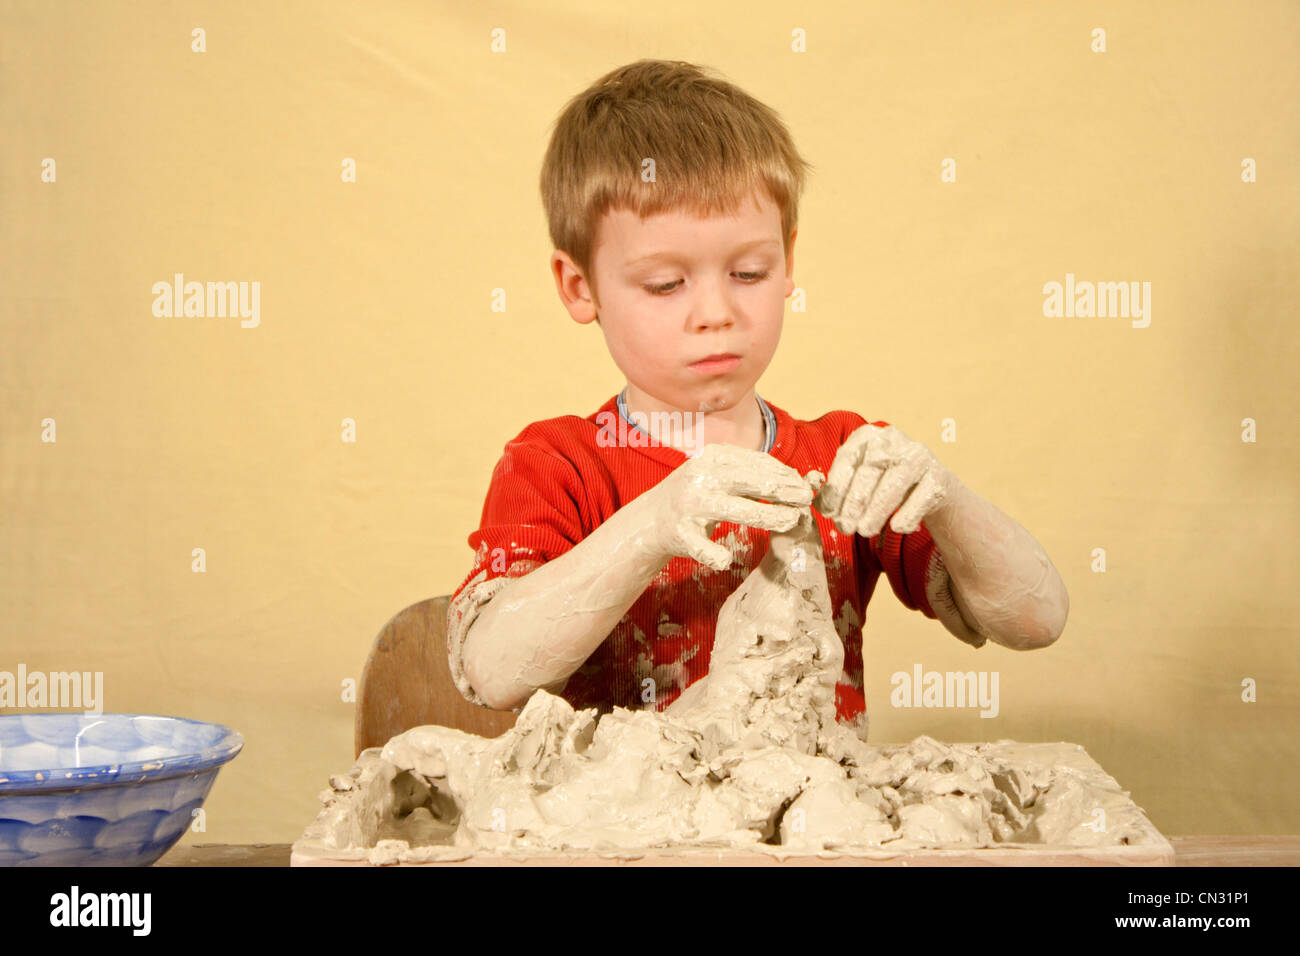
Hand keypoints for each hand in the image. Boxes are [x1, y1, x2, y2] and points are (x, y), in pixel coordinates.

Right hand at [639, 443, 815, 570]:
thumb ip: (750, 475)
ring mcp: (690, 505)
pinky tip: (727, 560)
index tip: (804, 485)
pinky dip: (717, 556)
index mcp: (712, 458)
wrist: (651, 519)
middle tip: (806, 500)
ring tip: (791, 521)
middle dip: (784, 491)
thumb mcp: (719, 474)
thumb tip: (796, 479)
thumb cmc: (697, 495)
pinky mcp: (681, 534)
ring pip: (738, 512)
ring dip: (769, 517)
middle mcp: (701, 477)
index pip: (756, 462)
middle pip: (752, 482)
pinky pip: (704, 548)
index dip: (784, 474)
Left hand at [814, 424, 954, 536]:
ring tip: (865, 531)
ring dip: (877, 510)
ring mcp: (919, 454)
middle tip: (845, 528)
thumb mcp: (858, 481)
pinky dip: (908, 513)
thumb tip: (820, 507)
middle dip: (854, 502)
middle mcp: (893, 438)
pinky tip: (897, 528)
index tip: (829, 513)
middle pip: (870, 470)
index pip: (846, 459)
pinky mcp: (939, 474)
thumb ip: (838, 491)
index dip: (836, 488)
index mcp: (866, 436)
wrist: (928, 487)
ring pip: (895, 482)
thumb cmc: (883, 484)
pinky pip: (922, 496)